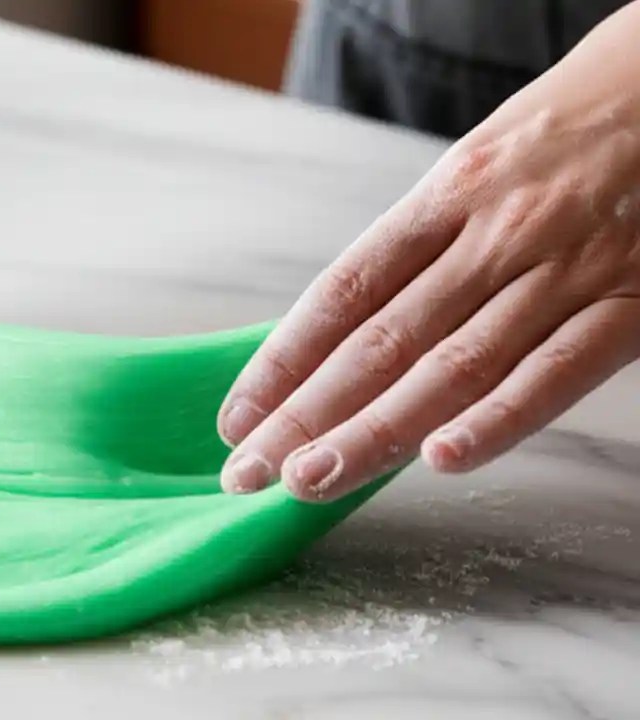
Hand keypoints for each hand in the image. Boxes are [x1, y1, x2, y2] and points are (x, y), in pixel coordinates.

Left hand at [218, 4, 639, 501]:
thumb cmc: (574, 128)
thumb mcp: (482, 166)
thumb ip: (426, 246)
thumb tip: (350, 328)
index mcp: (444, 198)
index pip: (342, 293)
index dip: (284, 360)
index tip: (239, 414)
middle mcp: (491, 236)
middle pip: (380, 341)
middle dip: (306, 413)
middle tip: (250, 470)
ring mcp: (562, 271)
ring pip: (451, 366)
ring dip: (375, 431)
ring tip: (310, 479)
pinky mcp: (632, 303)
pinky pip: (556, 371)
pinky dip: (500, 418)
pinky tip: (442, 458)